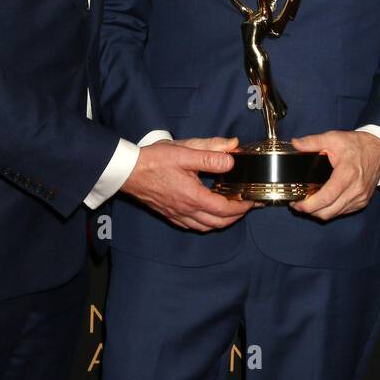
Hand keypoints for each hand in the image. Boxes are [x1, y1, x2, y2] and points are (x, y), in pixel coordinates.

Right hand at [121, 138, 254, 231]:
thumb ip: (210, 154)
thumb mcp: (184, 152)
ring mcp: (177, 214)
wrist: (127, 171)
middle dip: (236, 216)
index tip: (252, 200)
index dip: (242, 207)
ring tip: (232, 209)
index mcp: (192, 196)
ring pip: (206, 227)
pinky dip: (206, 222)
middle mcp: (186, 210)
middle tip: (247, 205)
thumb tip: (232, 154)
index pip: (224, 209)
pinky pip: (193, 225)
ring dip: (222, 221)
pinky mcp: (170, 214)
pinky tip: (208, 212)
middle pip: (218, 223)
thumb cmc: (153, 160)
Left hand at [290, 130, 379, 220]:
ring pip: (334, 214)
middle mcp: (355, 190)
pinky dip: (331, 210)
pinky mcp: (362, 202)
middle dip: (310, 211)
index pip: (326, 198)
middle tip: (298, 204)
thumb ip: (312, 142)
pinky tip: (323, 202)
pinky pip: (342, 212)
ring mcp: (360, 198)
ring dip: (319, 212)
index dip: (309, 205)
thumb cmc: (357, 144)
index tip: (297, 203)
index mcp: (347, 174)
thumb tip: (295, 144)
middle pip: (328, 211)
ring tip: (308, 203)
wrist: (378, 149)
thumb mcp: (333, 138)